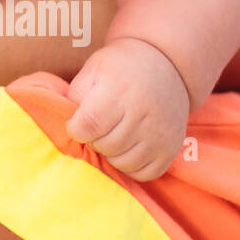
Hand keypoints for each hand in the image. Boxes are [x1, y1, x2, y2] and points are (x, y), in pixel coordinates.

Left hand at [64, 37, 189, 181]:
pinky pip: (144, 174)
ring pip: (123, 163)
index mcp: (120, 92)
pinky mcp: (170, 150)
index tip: (76, 123)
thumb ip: (77, 95)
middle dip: (93, 140)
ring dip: (110, 154)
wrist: (166, 65)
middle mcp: (143, 115)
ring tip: (112, 134)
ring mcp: (160, 135)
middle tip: (97, 127)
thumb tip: (69, 123)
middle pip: (105, 146)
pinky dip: (130, 166)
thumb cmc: (121, 67)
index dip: (76, 128)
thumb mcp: (93, 69)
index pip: (90, 125)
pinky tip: (128, 147)